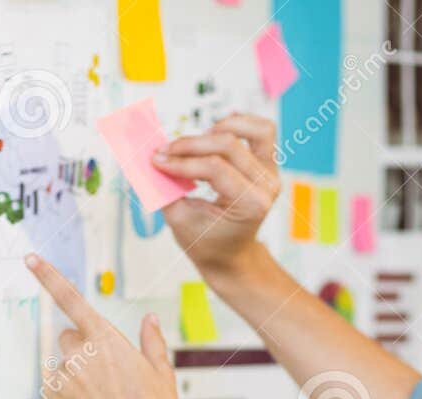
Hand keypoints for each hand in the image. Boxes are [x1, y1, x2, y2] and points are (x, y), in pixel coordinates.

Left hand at [25, 254, 184, 398]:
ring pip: (62, 365)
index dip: (48, 275)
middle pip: (68, 337)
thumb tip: (150, 320)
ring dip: (76, 374)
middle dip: (82, 347)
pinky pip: (55, 388)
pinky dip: (67, 395)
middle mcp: (80, 356)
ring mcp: (63, 380)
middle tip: (106, 374)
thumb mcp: (162, 373)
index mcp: (107, 340)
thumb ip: (151, 341)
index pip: (71, 299)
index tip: (30, 258)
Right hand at [154, 113, 280, 276]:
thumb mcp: (180, 220)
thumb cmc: (207, 242)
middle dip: (191, 145)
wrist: (230, 254)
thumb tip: (150, 157)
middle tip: (164, 151)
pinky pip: (262, 130)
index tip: (156, 160)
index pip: (214, 168)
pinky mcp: (268, 164)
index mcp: (250, 205)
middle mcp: (266, 186)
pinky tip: (218, 128)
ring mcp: (271, 173)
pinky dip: (242, 122)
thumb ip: (165, 189)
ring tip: (197, 141)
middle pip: (229, 145)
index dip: (181, 161)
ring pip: (253, 131)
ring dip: (220, 129)